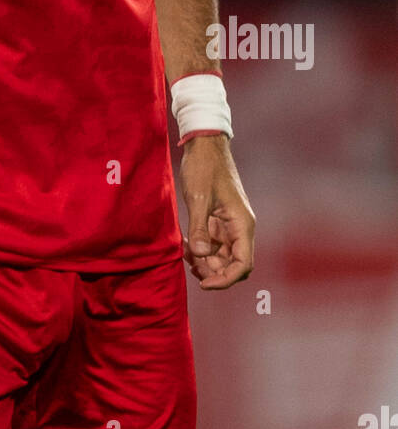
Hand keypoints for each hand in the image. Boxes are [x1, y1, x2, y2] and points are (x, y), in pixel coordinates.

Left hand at [180, 135, 254, 289]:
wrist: (204, 145)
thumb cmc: (205, 168)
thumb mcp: (199, 198)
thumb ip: (199, 227)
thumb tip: (200, 254)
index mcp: (242, 224)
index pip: (243, 264)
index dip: (226, 279)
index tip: (205, 283)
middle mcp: (239, 228)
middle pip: (233, 264)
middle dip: (213, 271)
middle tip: (190, 266)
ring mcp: (229, 225)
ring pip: (222, 257)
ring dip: (205, 261)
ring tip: (185, 254)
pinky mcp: (217, 220)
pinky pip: (212, 245)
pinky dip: (200, 249)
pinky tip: (184, 245)